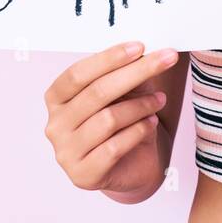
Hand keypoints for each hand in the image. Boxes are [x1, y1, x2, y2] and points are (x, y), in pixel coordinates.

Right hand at [43, 41, 179, 196]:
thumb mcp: (123, 93)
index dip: (108, 59)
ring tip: (160, 100)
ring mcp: (66, 153)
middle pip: (96, 93)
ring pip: (108, 119)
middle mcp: (55, 125)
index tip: (140, 47)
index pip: (77, 74)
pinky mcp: (83, 175)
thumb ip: (126, 74)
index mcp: (56, 98)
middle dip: (136, 72)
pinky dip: (138, 131)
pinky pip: (114, 147)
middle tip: (166, 60)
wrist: (130, 166)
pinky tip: (150, 123)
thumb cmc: (122, 123)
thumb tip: (145, 51)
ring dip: (141, 105)